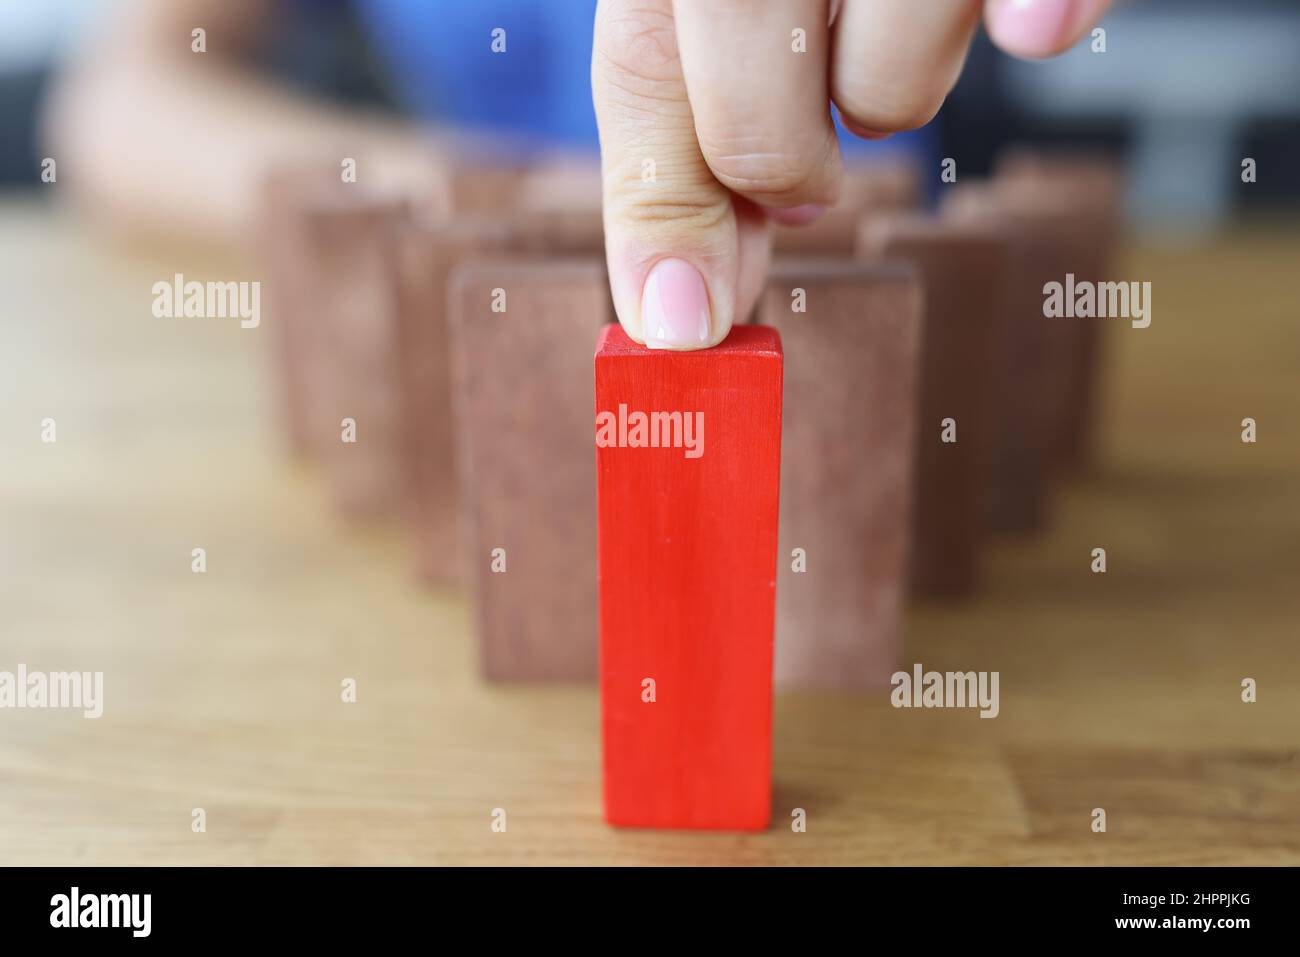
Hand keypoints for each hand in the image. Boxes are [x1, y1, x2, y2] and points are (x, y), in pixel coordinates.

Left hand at [591, 0, 1110, 349]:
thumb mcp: (711, 0)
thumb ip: (681, 135)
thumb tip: (679, 308)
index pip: (638, 84)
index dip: (660, 221)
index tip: (682, 327)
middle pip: (756, 130)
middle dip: (786, 172)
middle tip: (809, 145)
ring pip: (890, 96)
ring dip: (900, 77)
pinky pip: (1036, 6)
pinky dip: (1037, 14)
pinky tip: (1027, 8)